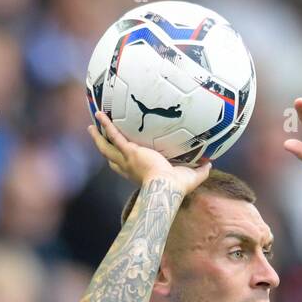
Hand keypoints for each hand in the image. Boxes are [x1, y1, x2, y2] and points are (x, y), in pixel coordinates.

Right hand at [88, 112, 211, 193]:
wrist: (166, 188)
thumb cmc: (177, 187)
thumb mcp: (191, 176)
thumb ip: (200, 170)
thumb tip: (210, 163)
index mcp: (140, 174)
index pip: (126, 169)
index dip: (120, 163)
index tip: (120, 156)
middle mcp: (130, 168)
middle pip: (110, 157)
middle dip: (103, 147)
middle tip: (96, 137)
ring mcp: (127, 159)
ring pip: (107, 147)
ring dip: (98, 137)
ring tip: (91, 127)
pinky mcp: (129, 151)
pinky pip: (115, 135)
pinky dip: (107, 125)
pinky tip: (100, 114)